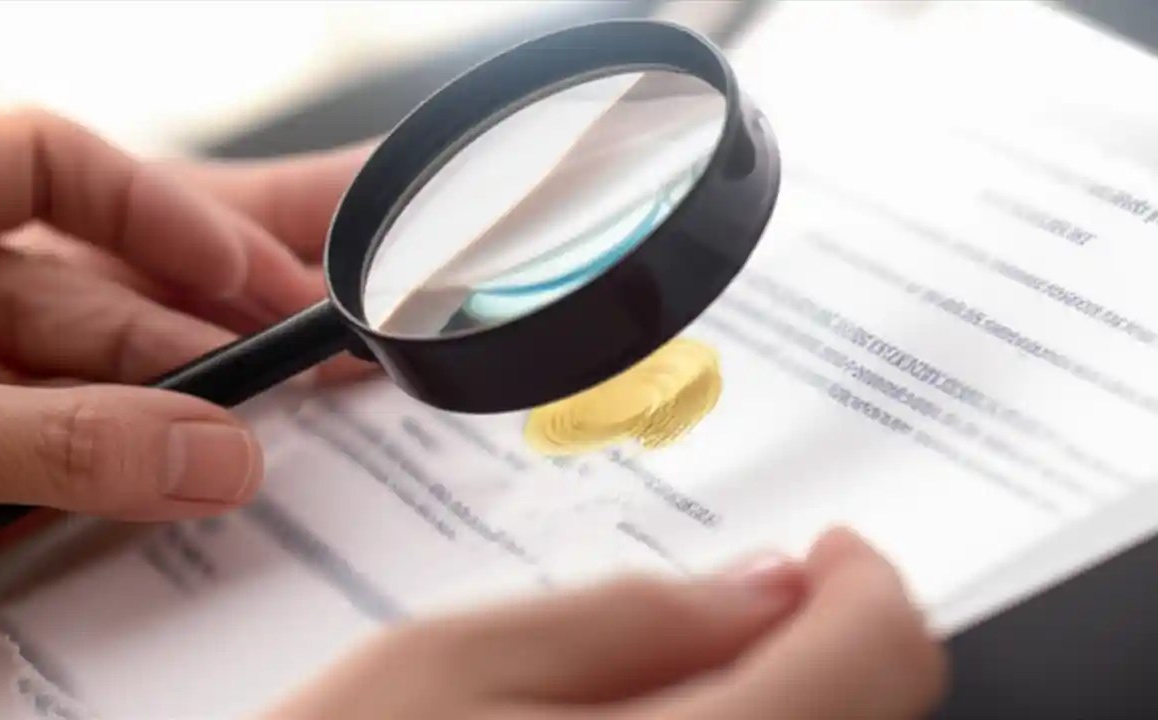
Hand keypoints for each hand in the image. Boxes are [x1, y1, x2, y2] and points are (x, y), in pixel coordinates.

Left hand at [0, 109, 370, 530]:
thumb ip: (55, 442)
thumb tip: (214, 456)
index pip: (43, 160)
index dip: (150, 207)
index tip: (230, 265)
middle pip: (102, 266)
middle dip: (214, 302)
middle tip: (323, 312)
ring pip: (98, 361)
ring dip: (192, 388)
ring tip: (291, 393)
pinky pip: (70, 434)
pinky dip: (139, 447)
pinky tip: (208, 446)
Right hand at [259, 529, 946, 719]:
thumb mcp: (449, 666)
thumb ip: (625, 614)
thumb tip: (769, 582)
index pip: (879, 659)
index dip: (868, 581)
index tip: (829, 550)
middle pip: (868, 715)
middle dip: (815, 642)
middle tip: (733, 604)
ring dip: (776, 694)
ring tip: (661, 681)